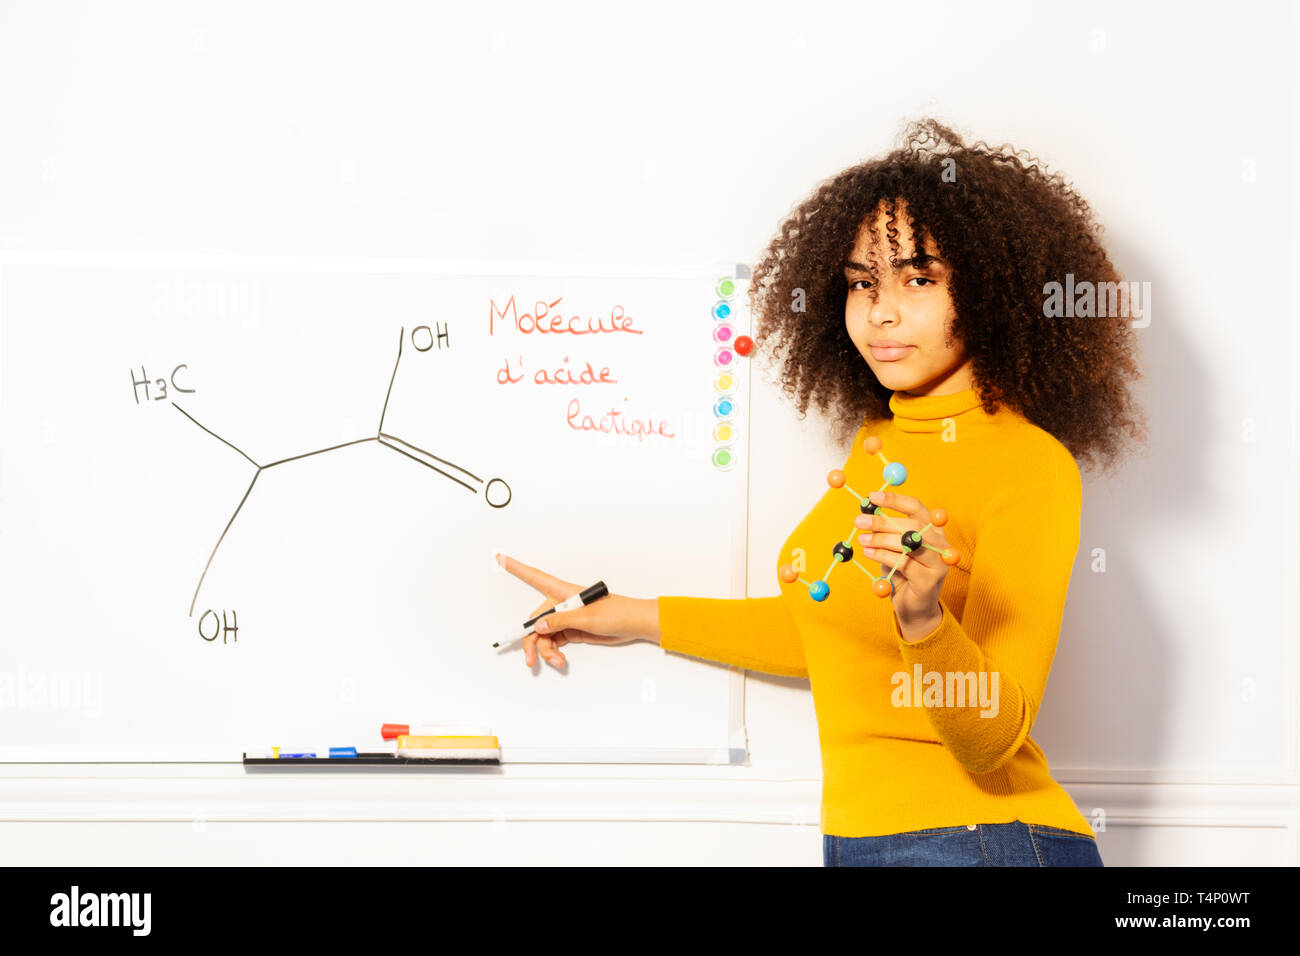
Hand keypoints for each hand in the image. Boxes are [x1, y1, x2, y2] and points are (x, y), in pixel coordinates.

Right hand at [496, 553, 645, 668]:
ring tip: (557, 661)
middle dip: (532, 640)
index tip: (500, 557)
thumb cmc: (616, 612)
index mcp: (563, 592)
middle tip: (530, 658)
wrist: (633, 624)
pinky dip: (554, 651)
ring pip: (545, 635)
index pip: (534, 577)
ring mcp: (567, 618)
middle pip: (536, 620)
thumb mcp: (587, 617)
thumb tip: (538, 626)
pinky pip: (555, 641)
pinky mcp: (572, 630)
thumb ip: (561, 621)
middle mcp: (561, 604)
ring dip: (546, 650)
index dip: (516, 568)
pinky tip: (560, 659)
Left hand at [854, 489, 958, 638]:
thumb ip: (885, 531)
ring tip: (862, 540)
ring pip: (907, 544)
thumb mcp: (892, 547)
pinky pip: (903, 563)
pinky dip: (883, 556)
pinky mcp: (930, 580)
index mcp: (932, 529)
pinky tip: (869, 553)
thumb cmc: (902, 572)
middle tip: (859, 521)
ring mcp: (938, 562)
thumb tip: (865, 512)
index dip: (894, 500)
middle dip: (882, 521)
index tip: (872, 497)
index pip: (916, 507)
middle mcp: (940, 543)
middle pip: (911, 525)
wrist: (913, 607)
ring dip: (880, 539)